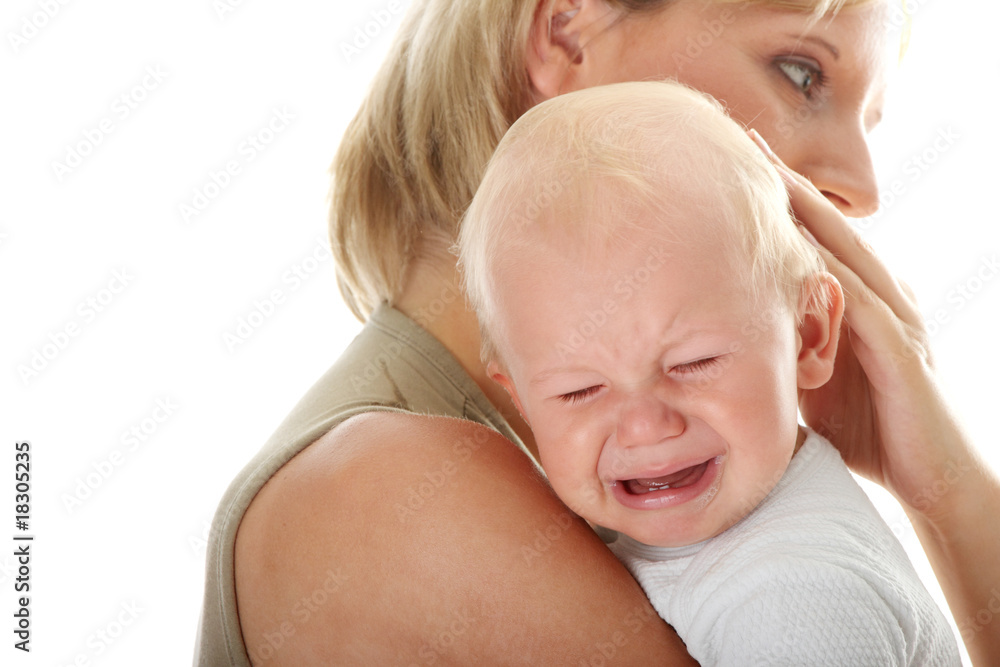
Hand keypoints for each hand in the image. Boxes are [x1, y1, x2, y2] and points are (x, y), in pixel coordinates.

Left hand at [748, 130, 977, 519]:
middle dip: (787, 184)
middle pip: (829, 228)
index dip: (778, 200)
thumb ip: (785, 349)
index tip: (734, 164)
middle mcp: (882, 297)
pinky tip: (802, 251)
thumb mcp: (814, 381)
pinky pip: (863, 306)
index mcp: (860, 300)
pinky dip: (833, 276)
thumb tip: (728, 340)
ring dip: (808, 211)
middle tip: (745, 140)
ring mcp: (897, 320)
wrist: (936, 482)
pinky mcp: (902, 353)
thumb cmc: (873, 432)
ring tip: (766, 173)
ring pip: (847, 252)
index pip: (815, 237)